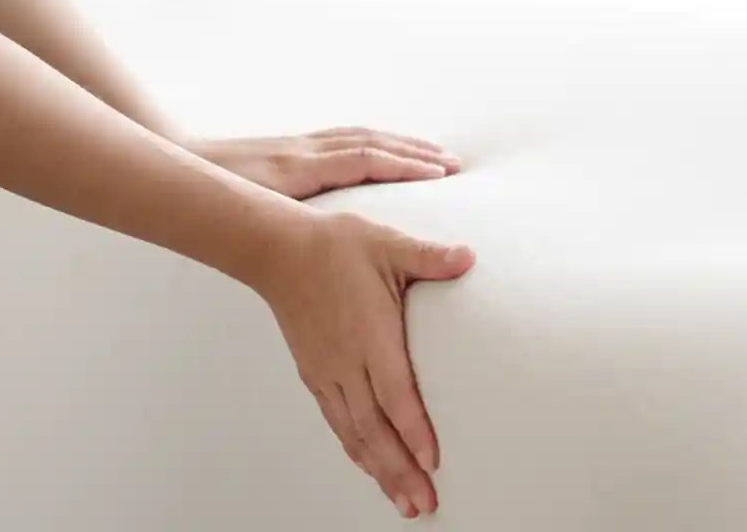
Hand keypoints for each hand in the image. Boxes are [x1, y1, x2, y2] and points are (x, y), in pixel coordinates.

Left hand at [188, 127, 461, 199]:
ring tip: (434, 155)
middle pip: (373, 142)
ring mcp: (301, 145)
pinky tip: (386, 151)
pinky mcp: (293, 148)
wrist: (175, 156)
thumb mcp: (251, 206)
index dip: (406, 166)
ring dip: (401, 145)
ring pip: (362, 136)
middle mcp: (307, 149)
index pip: (366, 158)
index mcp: (302, 166)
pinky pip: (344, 138)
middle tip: (455, 164)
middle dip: (416, 153)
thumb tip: (329, 238)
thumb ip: (288, 218)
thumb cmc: (211, 189)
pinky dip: (375, 142)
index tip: (443, 174)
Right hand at [255, 210, 475, 518]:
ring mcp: (327, 373)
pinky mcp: (315, 375)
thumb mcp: (388, 244)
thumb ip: (429, 257)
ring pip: (354, 434)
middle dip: (400, 471)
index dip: (412, 430)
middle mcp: (345, 363)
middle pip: (374, 429)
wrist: (279, 251)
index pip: (394, 392)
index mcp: (369, 335)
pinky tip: (371, 467)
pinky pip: (338, 423)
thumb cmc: (334, 247)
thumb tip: (467, 257)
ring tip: (405, 501)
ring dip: (380, 471)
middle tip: (425, 503)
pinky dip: (357, 451)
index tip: (431, 461)